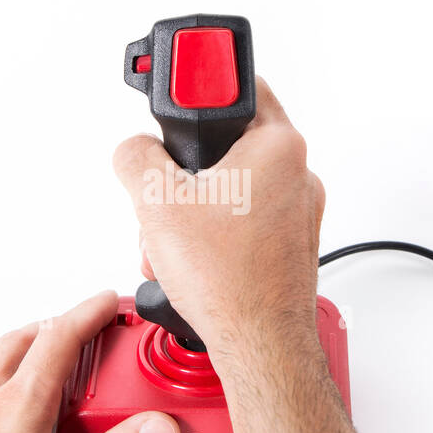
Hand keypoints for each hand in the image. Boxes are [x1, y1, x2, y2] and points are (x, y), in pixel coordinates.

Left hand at [0, 290, 179, 432]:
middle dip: (60, 326)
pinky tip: (8, 424)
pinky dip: (1, 390)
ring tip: (56, 377)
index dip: (91, 313)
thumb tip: (153, 430)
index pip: (61, 338)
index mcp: (18, 407)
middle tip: (88, 332)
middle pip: (24, 340)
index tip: (111, 303)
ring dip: (28, 355)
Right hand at [113, 77, 325, 363]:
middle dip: (185, 175)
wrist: (258, 345)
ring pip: (232, 193)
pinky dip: (213, 239)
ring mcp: (299, 215)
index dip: (200, 94)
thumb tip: (134, 149)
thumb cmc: (229, 280)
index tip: (182, 104)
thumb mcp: (156, 202)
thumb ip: (136, 156)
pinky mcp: (290, 248)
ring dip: (193, 213)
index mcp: (279, 145)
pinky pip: (243, 226)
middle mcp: (299, 175)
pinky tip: (194, 264)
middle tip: (167, 197)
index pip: (240, 86)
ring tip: (177, 243)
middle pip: (227, 148)